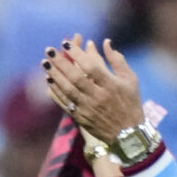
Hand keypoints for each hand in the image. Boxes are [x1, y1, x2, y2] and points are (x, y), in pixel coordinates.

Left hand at [42, 36, 150, 172]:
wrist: (128, 134)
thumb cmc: (130, 103)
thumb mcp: (130, 79)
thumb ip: (117, 60)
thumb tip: (105, 42)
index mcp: (111, 85)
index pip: (91, 66)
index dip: (77, 54)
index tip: (65, 43)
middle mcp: (98, 96)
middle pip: (75, 77)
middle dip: (60, 62)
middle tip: (49, 50)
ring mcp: (88, 108)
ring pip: (67, 89)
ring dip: (54, 75)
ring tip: (45, 63)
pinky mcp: (81, 117)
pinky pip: (65, 102)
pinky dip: (56, 91)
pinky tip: (49, 80)